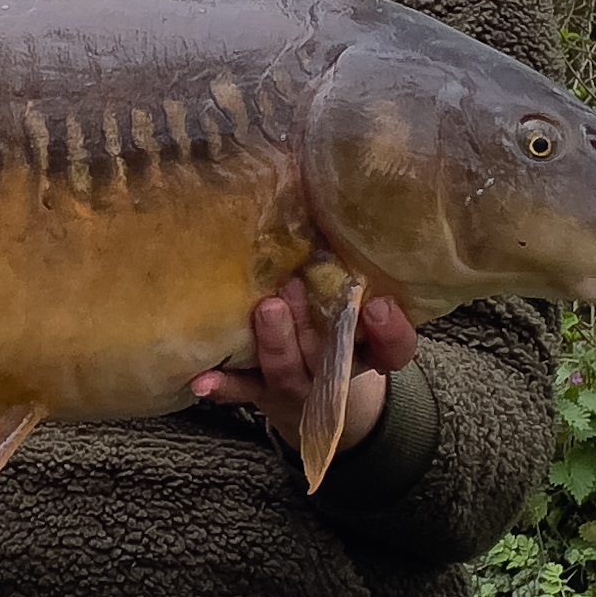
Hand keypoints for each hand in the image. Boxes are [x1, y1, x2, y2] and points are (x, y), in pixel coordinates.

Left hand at [189, 277, 416, 453]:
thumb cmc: (331, 332)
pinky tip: (202, 378)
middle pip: (331, 355)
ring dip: (276, 343)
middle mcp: (334, 372)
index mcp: (366, 350)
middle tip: (295, 286)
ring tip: (265, 311)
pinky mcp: (260, 392)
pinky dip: (223, 384)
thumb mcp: (350, 310)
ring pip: (288, 371)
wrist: (316, 401)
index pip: (393, 349)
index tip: (379, 306)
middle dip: (314, 324)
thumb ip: (343, 272)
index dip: (391, 332)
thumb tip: (315, 196)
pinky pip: (243, 389)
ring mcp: (297, 385)